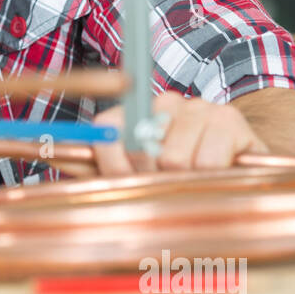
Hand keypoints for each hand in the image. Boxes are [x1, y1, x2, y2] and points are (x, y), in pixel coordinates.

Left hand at [91, 89, 270, 176]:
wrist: (244, 176)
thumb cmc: (183, 181)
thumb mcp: (137, 176)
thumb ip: (96, 165)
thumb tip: (50, 149)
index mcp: (138, 113)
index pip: (107, 128)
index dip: (112, 164)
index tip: (125, 184)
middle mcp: (166, 103)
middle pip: (140, 149)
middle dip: (150, 181)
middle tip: (168, 190)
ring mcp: (200, 108)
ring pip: (174, 159)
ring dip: (184, 184)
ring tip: (195, 185)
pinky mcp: (230, 121)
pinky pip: (208, 161)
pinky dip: (211, 180)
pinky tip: (218, 177)